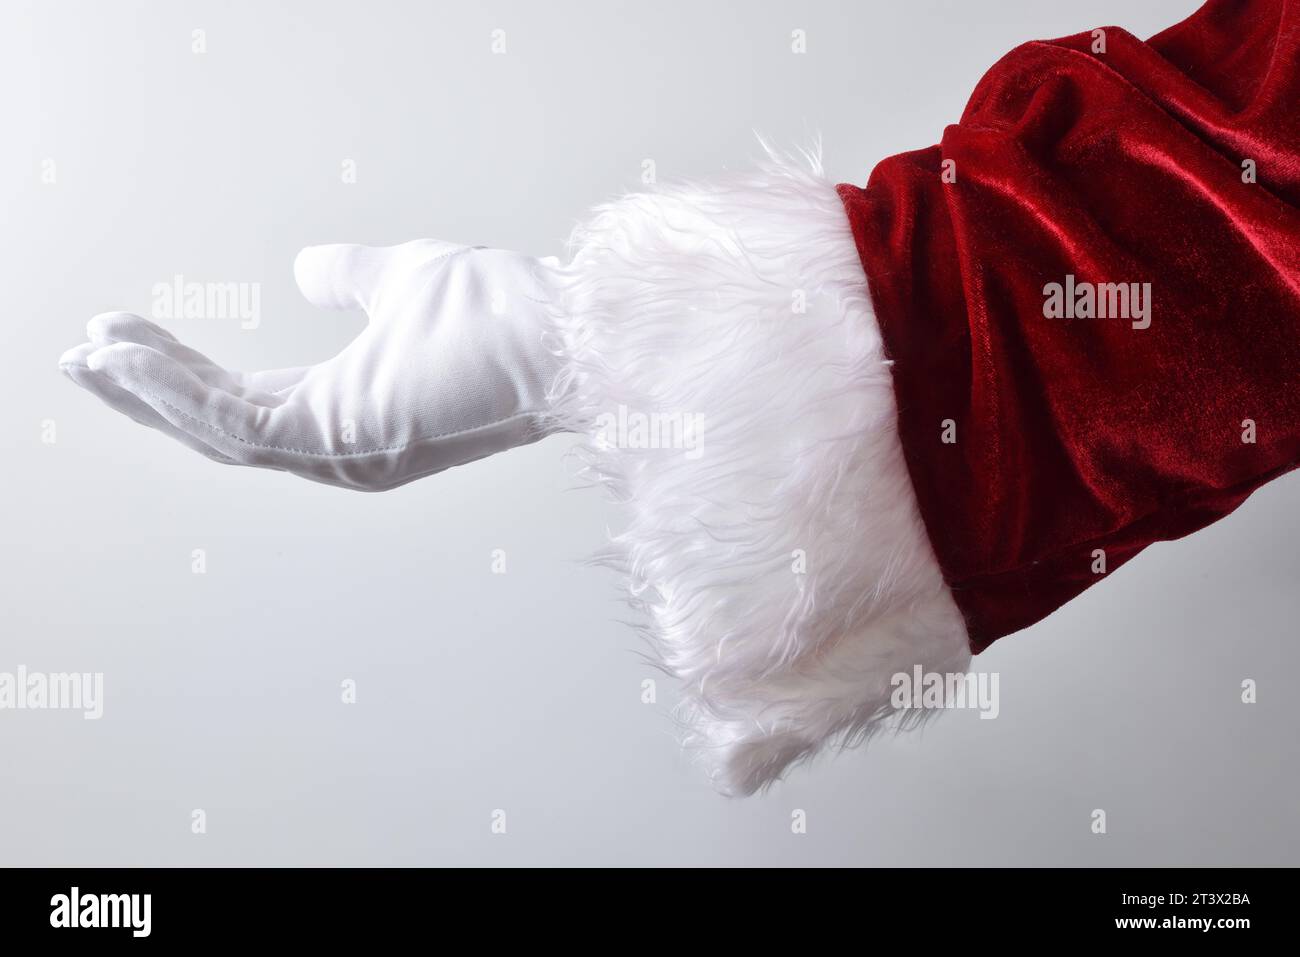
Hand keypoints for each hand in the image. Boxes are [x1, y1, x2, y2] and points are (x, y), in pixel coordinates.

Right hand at [60, 241, 560, 490]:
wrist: (562, 332)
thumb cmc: (502, 311)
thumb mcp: (404, 279)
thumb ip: (350, 278)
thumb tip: (305, 268)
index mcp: (350, 408)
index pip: (246, 400)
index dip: (182, 372)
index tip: (125, 336)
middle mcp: (339, 445)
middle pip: (218, 426)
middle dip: (148, 393)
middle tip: (82, 355)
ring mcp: (340, 452)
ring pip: (218, 431)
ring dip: (149, 392)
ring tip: (90, 352)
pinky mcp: (341, 443)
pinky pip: (238, 424)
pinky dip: (180, 389)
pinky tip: (134, 355)